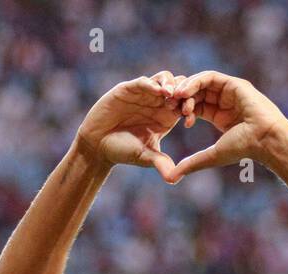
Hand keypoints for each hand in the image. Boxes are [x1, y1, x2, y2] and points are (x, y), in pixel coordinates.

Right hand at [75, 72, 196, 183]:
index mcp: (165, 117)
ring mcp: (143, 95)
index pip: (185, 105)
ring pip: (164, 79)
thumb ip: (161, 164)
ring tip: (171, 95)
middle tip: (182, 103)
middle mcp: (156, 104)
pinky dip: (152, 83)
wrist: (97, 145)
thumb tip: (176, 180)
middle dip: (184, 93)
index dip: (190, 109)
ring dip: (170, 84)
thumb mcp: (145, 157)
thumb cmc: (122, 152)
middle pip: (179, 87)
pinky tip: (158, 91)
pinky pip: (143, 81)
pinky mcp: (128, 89)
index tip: (188, 119)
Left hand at [169, 72, 287, 181]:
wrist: (265, 140)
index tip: (170, 116)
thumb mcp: (213, 155)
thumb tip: (173, 176)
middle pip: (197, 92)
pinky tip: (184, 91)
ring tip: (175, 97)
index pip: (195, 106)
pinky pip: (210, 77)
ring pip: (202, 83)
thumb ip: (193, 162)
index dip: (182, 109)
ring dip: (186, 87)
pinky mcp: (234, 84)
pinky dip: (195, 81)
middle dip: (181, 97)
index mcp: (219, 115)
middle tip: (169, 104)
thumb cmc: (244, 149)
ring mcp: (230, 91)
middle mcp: (224, 101)